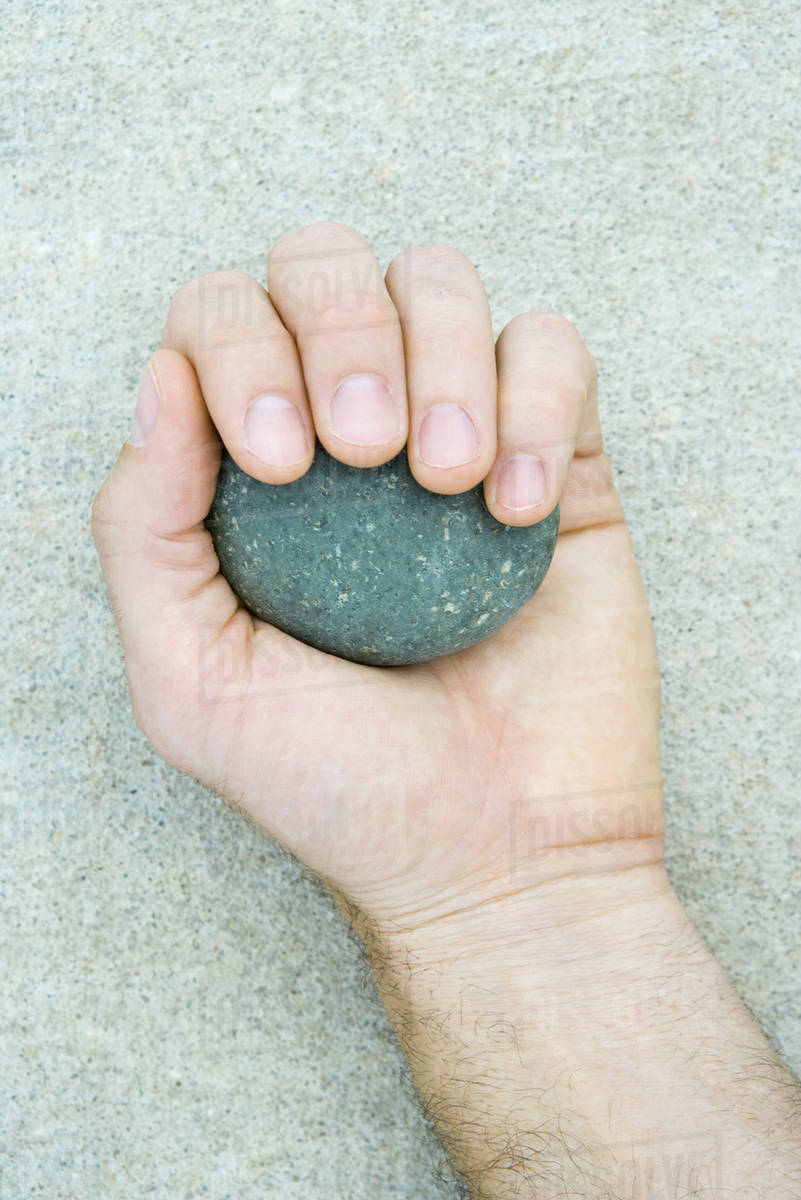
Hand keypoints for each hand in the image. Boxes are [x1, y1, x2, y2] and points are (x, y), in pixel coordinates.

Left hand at [92, 221, 662, 929]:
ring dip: (442, 358)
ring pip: (440, 280)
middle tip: (368, 452)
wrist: (494, 855)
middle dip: (341, 327)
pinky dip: (534, 403)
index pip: (218, 318)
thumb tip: (161, 378)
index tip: (282, 465)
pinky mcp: (557, 459)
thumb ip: (144, 530)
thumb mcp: (190, 679)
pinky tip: (516, 511)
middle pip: (324, 264)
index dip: (239, 347)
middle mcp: (345, 434)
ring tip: (444, 485)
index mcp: (247, 474)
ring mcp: (455, 434)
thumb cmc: (338, 782)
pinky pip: (553, 348)